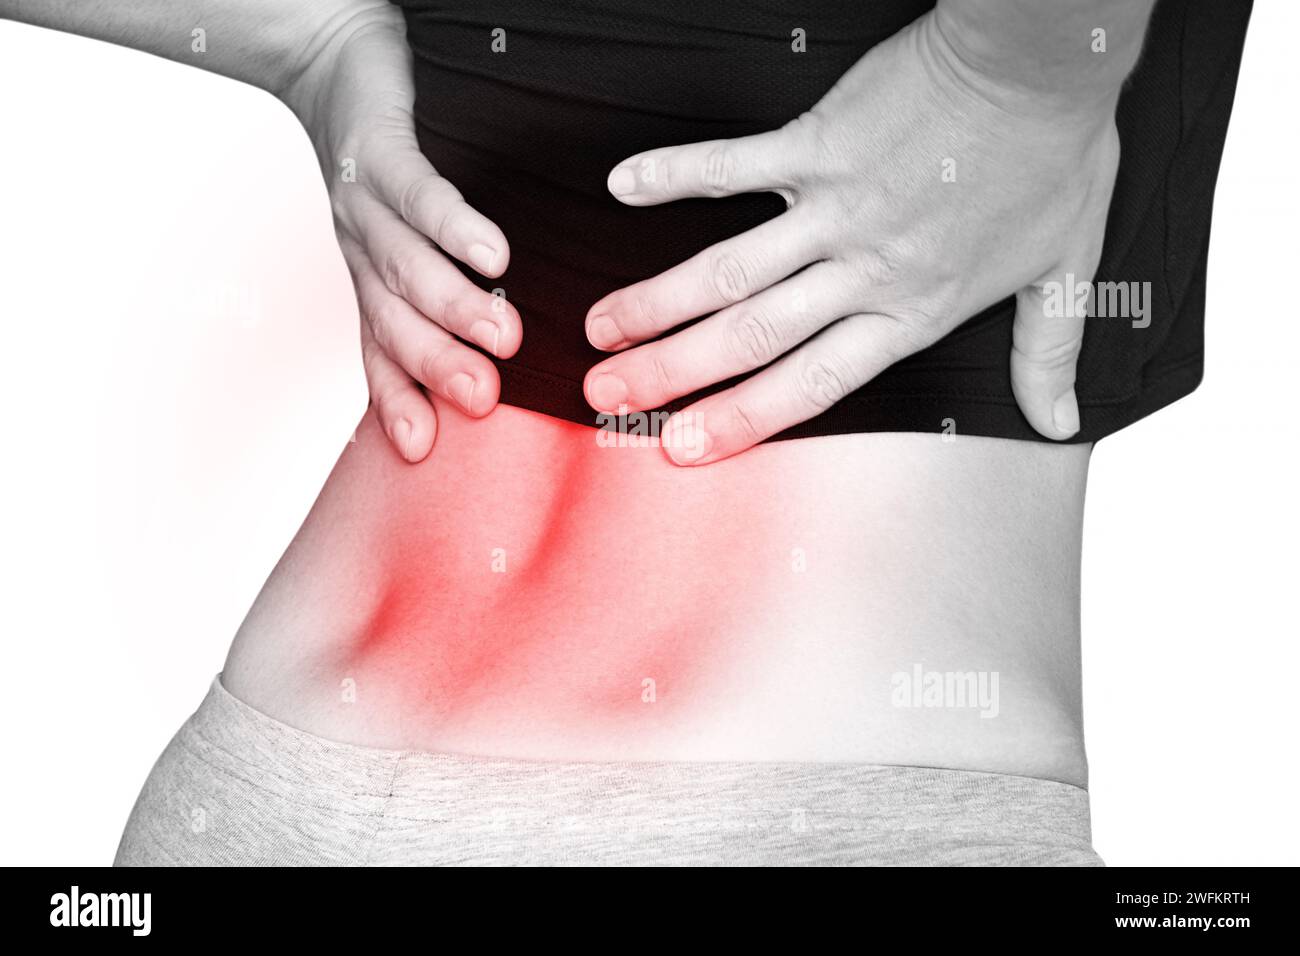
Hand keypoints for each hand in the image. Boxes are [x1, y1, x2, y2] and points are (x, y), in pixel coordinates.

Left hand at [282, 5, 520, 460]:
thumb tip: (514, 354)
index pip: (380, 355)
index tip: (422, 449)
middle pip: (394, 321)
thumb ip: (448, 294)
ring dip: (454, 306)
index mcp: (372, 285)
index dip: (396, 402)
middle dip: (437, 363)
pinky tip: (493, 255)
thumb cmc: (391, 167)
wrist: (334, 65)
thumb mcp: (406, 240)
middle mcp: (361, 254)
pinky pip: (420, 195)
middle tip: (484, 398)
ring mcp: (366, 204)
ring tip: (504, 336)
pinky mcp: (381, 151)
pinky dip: (455, 228)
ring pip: (407, 267)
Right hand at [582, 11, 1120, 464]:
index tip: (681, 448)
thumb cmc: (1055, 158)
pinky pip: (733, 166)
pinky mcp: (817, 141)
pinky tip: (623, 186)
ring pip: (728, 269)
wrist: (1041, 60)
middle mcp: (862, 270)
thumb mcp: (1064, 268)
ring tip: (599, 330)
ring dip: (657, 302)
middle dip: (671, 374)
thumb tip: (1058, 422)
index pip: (812, 383)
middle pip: (750, 337)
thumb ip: (1046, 351)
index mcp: (912, 310)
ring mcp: (833, 206)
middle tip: (607, 398)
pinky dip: (676, 174)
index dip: (741, 418)